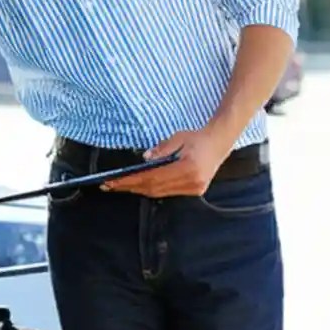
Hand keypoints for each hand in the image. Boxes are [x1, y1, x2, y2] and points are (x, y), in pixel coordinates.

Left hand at [102, 129, 231, 197]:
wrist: (220, 142)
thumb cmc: (197, 138)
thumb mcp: (178, 137)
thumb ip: (161, 149)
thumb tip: (144, 159)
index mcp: (188, 168)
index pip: (152, 178)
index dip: (131, 181)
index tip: (113, 181)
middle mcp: (192, 182)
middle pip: (154, 188)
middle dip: (130, 187)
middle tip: (109, 185)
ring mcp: (194, 188)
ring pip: (159, 192)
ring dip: (139, 189)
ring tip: (120, 186)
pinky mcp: (195, 191)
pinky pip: (167, 192)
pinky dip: (152, 189)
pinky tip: (139, 186)